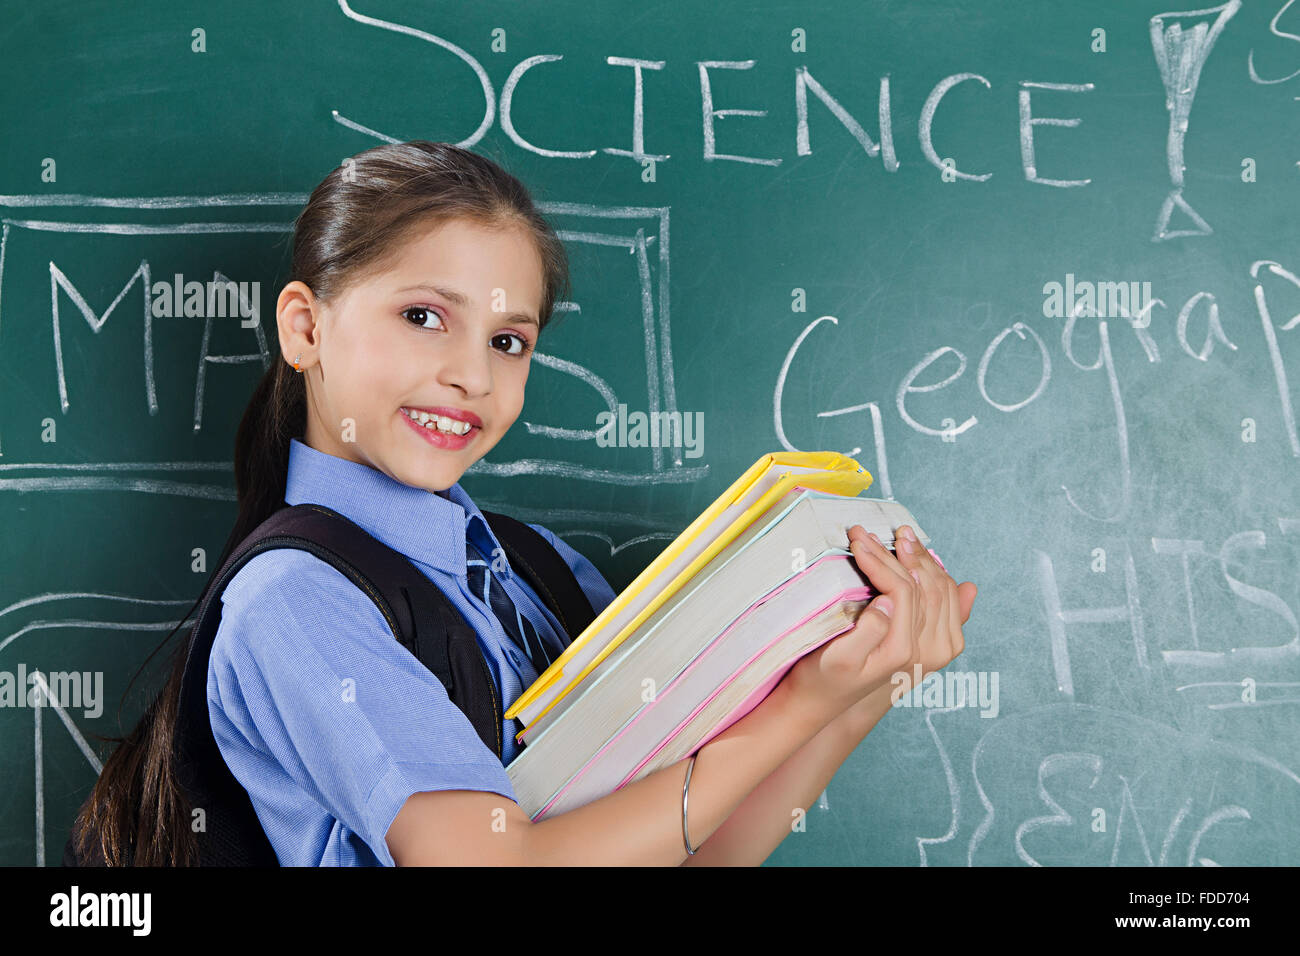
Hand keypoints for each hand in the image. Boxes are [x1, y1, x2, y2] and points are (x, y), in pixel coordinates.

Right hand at [783, 524, 976, 724]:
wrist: (825, 702)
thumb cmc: (821, 677)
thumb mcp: (838, 658)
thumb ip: (867, 631)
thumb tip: (888, 600)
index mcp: (903, 650)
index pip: (902, 590)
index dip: (881, 560)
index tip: (858, 539)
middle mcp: (926, 651)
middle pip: (925, 587)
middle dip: (901, 553)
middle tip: (877, 529)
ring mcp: (934, 649)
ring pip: (939, 591)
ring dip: (920, 559)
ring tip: (900, 536)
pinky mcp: (932, 645)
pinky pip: (947, 605)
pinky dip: (938, 578)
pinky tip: (932, 562)